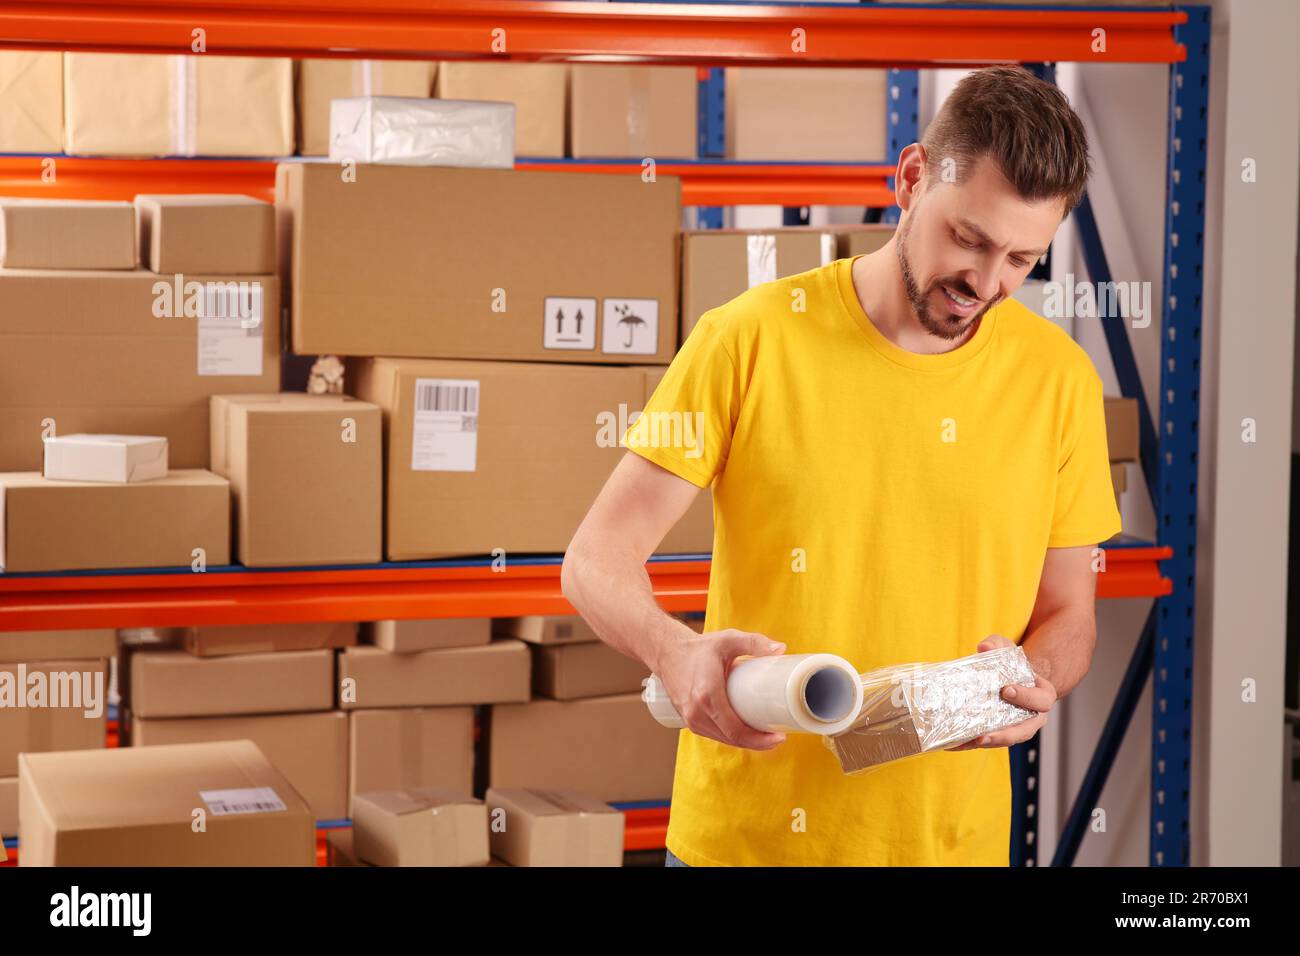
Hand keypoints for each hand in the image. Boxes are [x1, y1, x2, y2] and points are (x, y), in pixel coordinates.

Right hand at [655, 627, 788, 750]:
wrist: (666, 651)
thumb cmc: (698, 647)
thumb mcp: (728, 640)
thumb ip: (754, 642)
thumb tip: (781, 649)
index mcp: (708, 696)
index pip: (737, 730)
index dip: (760, 739)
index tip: (779, 737)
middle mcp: (697, 712)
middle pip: (733, 739)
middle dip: (758, 743)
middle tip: (778, 736)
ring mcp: (691, 719)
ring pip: (724, 739)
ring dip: (746, 742)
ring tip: (766, 735)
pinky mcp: (689, 720)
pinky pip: (715, 735)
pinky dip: (732, 737)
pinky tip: (746, 734)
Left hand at [947, 634, 1057, 750]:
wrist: (1007, 676)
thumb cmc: (1010, 663)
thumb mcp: (1005, 648)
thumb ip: (996, 644)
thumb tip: (984, 648)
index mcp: (1042, 695)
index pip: (1041, 700)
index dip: (1026, 697)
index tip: (1006, 690)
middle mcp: (1032, 717)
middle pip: (1023, 732)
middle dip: (1004, 736)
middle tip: (983, 735)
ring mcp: (1016, 727)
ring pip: (1004, 740)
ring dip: (985, 744)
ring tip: (965, 743)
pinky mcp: (998, 732)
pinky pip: (987, 741)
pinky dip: (971, 743)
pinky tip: (953, 744)